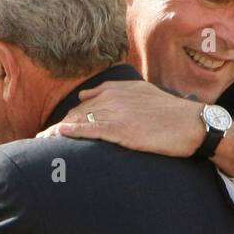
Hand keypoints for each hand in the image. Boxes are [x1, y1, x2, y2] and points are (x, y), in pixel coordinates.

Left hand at [38, 80, 204, 154]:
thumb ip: (119, 94)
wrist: (194, 124)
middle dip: (56, 126)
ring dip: (57, 132)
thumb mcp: (144, 95)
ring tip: (41, 145)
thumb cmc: (171, 114)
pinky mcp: (123, 130)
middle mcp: (115, 97)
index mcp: (119, 89)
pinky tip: (58, 134)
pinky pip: (91, 129)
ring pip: (79, 120)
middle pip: (76, 112)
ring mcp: (118, 113)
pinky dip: (72, 131)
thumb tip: (89, 96)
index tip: (53, 130)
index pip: (84, 102)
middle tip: (39, 141)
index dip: (66, 116)